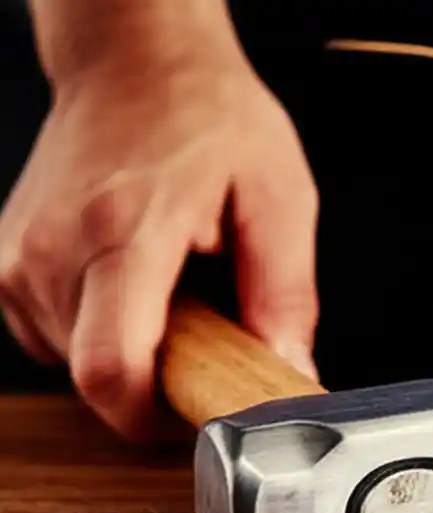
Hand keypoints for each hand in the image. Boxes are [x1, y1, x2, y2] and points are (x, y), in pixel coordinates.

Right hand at [0, 41, 318, 441]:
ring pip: (72, 360)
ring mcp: (18, 256)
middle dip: (158, 378)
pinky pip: (52, 335)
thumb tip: (291, 371)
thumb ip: (286, 294)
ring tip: (170, 287)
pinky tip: (133, 281)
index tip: (197, 412)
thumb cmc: (208, 117)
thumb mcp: (280, 198)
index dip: (152, 418)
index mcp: (125, 232)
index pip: (110, 368)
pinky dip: (100, 326)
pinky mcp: (5, 262)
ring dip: (132, 347)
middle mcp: (54, 249)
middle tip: (206, 331)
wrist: (136, 63)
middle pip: (94, 375)